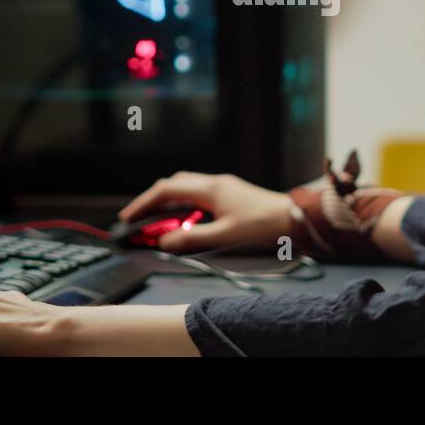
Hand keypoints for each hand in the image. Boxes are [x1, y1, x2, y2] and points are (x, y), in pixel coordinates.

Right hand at [118, 172, 293, 253]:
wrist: (295, 217)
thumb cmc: (265, 225)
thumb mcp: (225, 235)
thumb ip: (192, 238)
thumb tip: (164, 241)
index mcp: (210, 189)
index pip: (167, 190)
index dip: (144, 202)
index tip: (128, 216)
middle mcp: (215, 183)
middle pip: (174, 184)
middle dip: (153, 199)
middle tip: (138, 217)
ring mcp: (224, 187)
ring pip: (187, 187)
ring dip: (169, 200)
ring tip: (157, 220)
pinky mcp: (231, 194)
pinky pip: (199, 193)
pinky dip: (184, 204)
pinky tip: (185, 219)